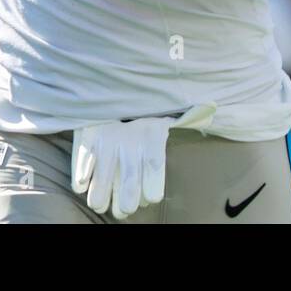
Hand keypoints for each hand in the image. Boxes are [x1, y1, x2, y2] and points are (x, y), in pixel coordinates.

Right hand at [71, 103, 214, 219]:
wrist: (112, 81)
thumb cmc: (144, 105)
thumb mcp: (165, 110)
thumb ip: (188, 117)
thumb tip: (209, 111)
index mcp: (152, 136)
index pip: (154, 173)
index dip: (150, 188)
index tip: (150, 197)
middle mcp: (130, 141)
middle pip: (128, 184)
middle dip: (125, 202)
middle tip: (123, 209)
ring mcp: (106, 140)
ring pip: (102, 180)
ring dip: (100, 197)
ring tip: (101, 203)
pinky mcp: (86, 138)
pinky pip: (82, 165)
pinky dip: (82, 178)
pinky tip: (83, 186)